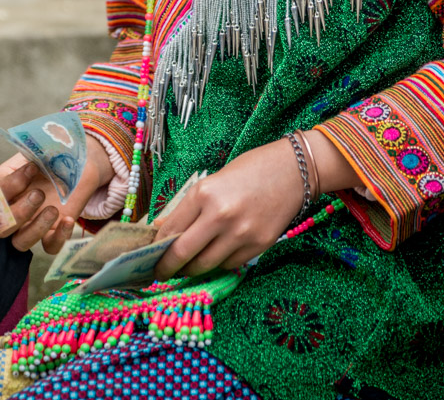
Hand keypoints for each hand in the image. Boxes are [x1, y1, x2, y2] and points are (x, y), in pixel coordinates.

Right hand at [0, 134, 114, 253]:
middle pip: (1, 228)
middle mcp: (11, 211)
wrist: (74, 165)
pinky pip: (50, 247)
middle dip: (19, 213)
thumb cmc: (49, 158)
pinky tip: (68, 219)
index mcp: (1, 189)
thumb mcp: (37, 152)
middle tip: (39, 194)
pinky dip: (59, 237)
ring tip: (53, 210)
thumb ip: (27, 155)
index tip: (31, 168)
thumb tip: (28, 162)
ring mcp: (30, 225)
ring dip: (35, 228)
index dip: (9, 186)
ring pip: (20, 243)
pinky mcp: (51, 234)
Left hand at [153, 139, 302, 278]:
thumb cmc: (248, 170)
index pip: (170, 230)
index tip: (150, 256)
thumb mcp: (210, 183)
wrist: (293, 170)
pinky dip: (218, 263)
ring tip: (186, 267)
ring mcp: (241, 233)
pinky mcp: (260, 245)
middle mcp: (220, 216)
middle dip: (168, 267)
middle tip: (160, 273)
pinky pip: (229, 264)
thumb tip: (164, 231)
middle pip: (184, 254)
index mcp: (203, 194)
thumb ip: (188, 209)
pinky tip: (214, 256)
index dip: (157, 247)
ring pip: (206, 265)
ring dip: (192, 269)